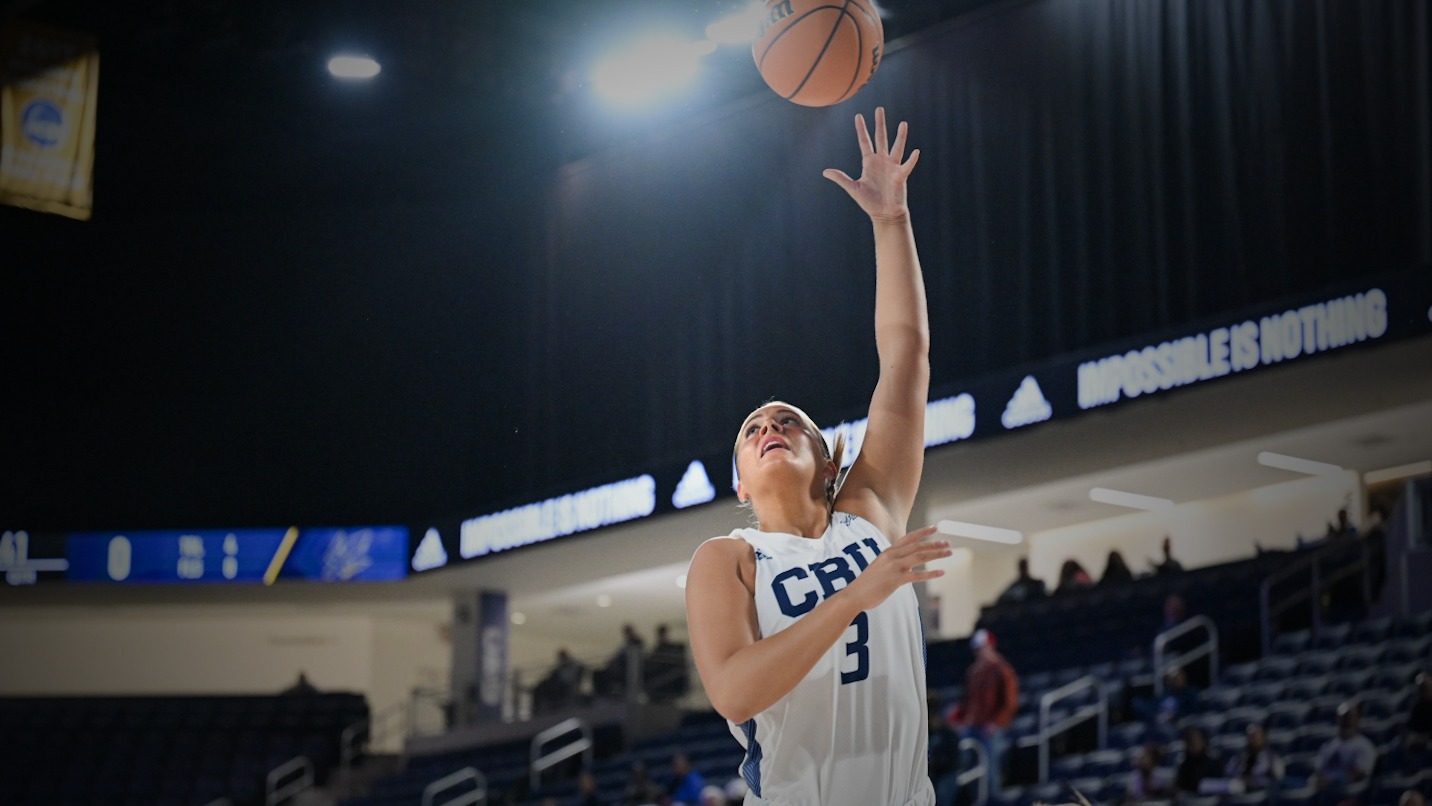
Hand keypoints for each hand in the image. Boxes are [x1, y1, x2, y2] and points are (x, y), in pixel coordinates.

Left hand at [822, 107, 919, 221]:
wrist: (884, 214)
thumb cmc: (870, 202)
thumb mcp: (853, 188)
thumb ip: (841, 178)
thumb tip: (825, 172)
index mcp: (870, 162)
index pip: (865, 141)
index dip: (861, 129)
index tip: (858, 116)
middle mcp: (882, 161)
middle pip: (881, 138)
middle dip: (880, 124)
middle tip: (879, 108)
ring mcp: (892, 167)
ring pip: (897, 147)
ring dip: (900, 136)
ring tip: (903, 123)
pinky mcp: (900, 176)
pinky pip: (906, 166)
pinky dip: (911, 160)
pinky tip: (915, 152)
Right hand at [843, 524, 949, 611]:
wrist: (855, 594)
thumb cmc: (868, 583)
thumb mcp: (881, 566)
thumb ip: (895, 562)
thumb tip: (910, 563)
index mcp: (888, 552)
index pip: (908, 538)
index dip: (923, 532)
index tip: (935, 528)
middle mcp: (892, 556)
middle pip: (918, 546)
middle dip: (934, 544)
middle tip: (948, 543)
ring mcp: (894, 567)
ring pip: (920, 557)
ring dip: (937, 554)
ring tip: (949, 553)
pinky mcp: (896, 579)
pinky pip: (917, 575)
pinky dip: (931, 574)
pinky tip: (942, 572)